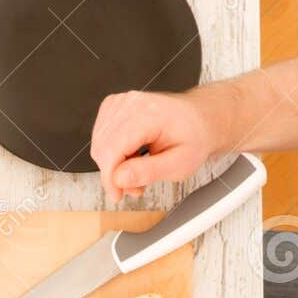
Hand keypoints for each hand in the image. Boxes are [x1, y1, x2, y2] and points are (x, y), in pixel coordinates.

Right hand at [89, 90, 220, 201]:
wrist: (198, 119)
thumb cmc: (193, 138)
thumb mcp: (180, 164)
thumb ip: (149, 172)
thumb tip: (119, 178)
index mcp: (149, 114)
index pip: (113, 148)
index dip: (110, 178)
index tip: (117, 195)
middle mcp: (131, 103)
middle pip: (102, 147)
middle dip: (114, 174)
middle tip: (136, 186)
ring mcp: (121, 102)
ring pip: (99, 143)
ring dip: (113, 165)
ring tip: (138, 171)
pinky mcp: (114, 106)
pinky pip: (101, 136)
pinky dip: (112, 152)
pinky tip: (131, 156)